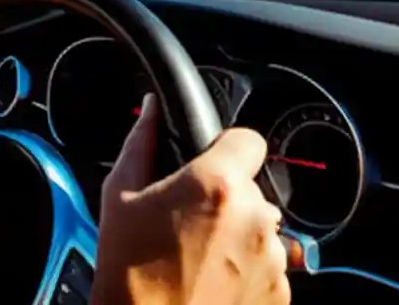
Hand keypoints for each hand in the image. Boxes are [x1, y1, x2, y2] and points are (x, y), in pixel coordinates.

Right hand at [92, 94, 289, 304]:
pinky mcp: (278, 292)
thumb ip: (141, 145)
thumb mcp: (119, 199)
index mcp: (217, 185)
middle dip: (226, 200)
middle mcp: (254, 218)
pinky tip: (210, 280)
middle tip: (189, 223)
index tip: (210, 164)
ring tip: (198, 258)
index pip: (249, 139)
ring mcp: (271, 259)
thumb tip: (152, 112)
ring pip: (260, 228)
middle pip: (251, 188)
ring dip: (238, 235)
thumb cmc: (129, 276)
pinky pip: (267, 266)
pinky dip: (246, 270)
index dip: (227, 148)